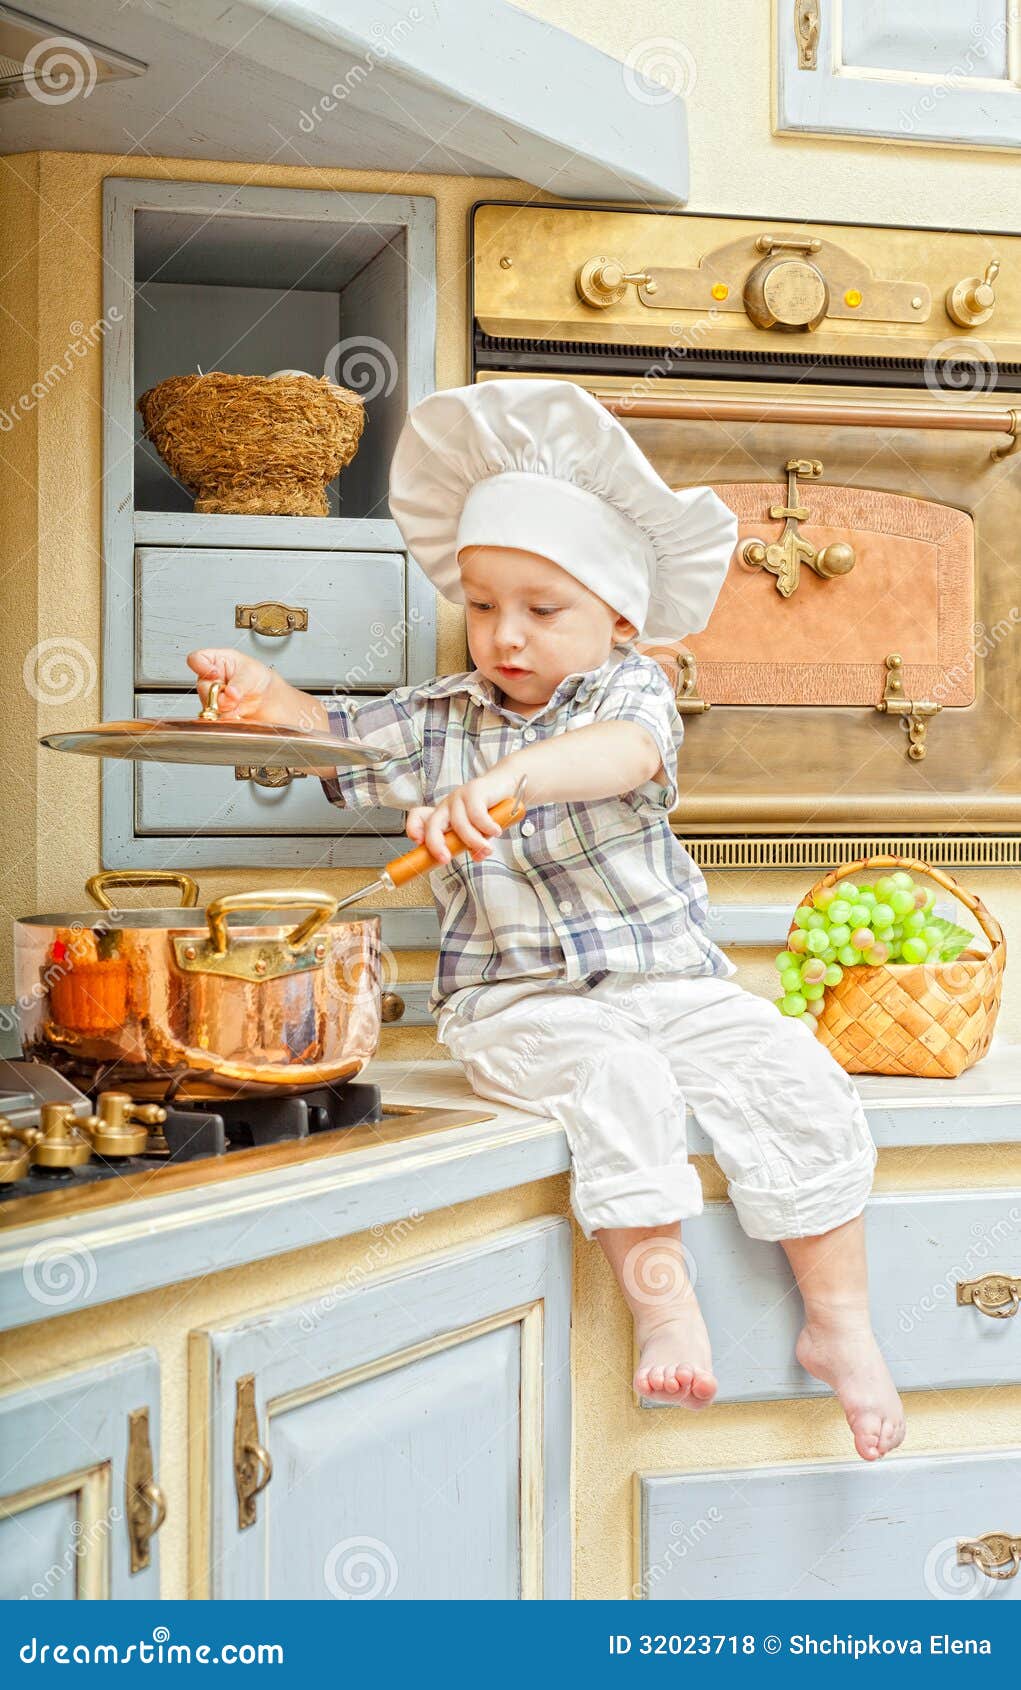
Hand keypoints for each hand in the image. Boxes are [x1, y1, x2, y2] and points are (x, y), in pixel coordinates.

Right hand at [186, 648, 282, 722]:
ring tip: (239, 701)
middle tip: (235, 694)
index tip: (216, 674)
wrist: (265, 697)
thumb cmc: (256, 676)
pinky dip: (228, 716)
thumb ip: (239, 685)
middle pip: (202, 688)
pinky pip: (215, 718)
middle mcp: (208, 678)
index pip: (195, 659)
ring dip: (226, 707)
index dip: (201, 667)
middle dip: (219, 695)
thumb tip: (229, 694)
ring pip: (208, 706)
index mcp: (215, 661)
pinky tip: (237, 710)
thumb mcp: (251, 673)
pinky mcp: (213, 711)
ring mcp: (209, 696)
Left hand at [405, 767, 519, 864]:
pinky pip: (477, 814)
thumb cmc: (488, 808)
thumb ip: (474, 843)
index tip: (419, 843)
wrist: (505, 784)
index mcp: (443, 815)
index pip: (418, 816)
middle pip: (433, 824)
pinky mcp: (475, 790)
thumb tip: (478, 857)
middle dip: (436, 844)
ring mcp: (460, 797)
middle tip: (446, 859)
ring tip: (487, 849)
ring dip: (474, 841)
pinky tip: (495, 831)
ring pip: (459, 823)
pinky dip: (486, 827)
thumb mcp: (477, 830)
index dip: (414, 829)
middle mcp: (447, 805)